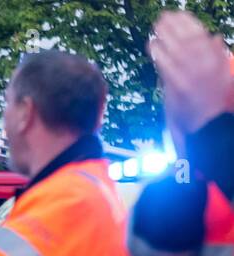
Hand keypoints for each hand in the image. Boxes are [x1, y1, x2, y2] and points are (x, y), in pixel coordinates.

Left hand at [151, 11, 232, 134]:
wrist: (208, 122)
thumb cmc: (213, 99)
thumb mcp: (222, 74)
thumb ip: (216, 55)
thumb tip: (214, 36)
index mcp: (215, 60)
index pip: (201, 36)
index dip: (189, 23)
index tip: (179, 14)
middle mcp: (204, 65)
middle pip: (187, 40)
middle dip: (174, 26)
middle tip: (163, 17)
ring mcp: (190, 76)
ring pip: (176, 50)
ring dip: (165, 36)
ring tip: (155, 27)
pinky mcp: (177, 86)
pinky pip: (166, 66)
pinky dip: (159, 53)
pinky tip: (151, 44)